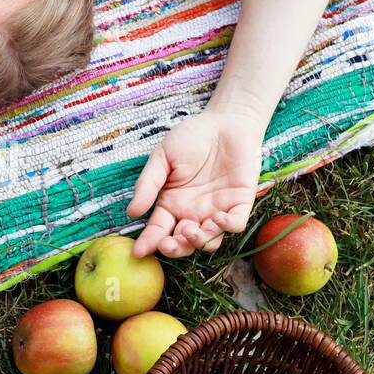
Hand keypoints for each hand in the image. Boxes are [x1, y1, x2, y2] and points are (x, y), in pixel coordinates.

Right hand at [127, 110, 262, 257]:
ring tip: (190, 230)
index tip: (138, 252)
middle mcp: (193, 213)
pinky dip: (227, 227)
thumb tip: (132, 212)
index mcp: (172, 204)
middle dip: (175, 249)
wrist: (224, 121)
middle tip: (168, 244)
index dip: (149, 243)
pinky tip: (217, 218)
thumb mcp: (162, 157)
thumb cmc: (191, 137)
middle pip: (183, 244)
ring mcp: (217, 210)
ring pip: (209, 241)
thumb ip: (148, 184)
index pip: (159, 230)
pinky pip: (236, 224)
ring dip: (199, 242)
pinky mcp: (241, 202)